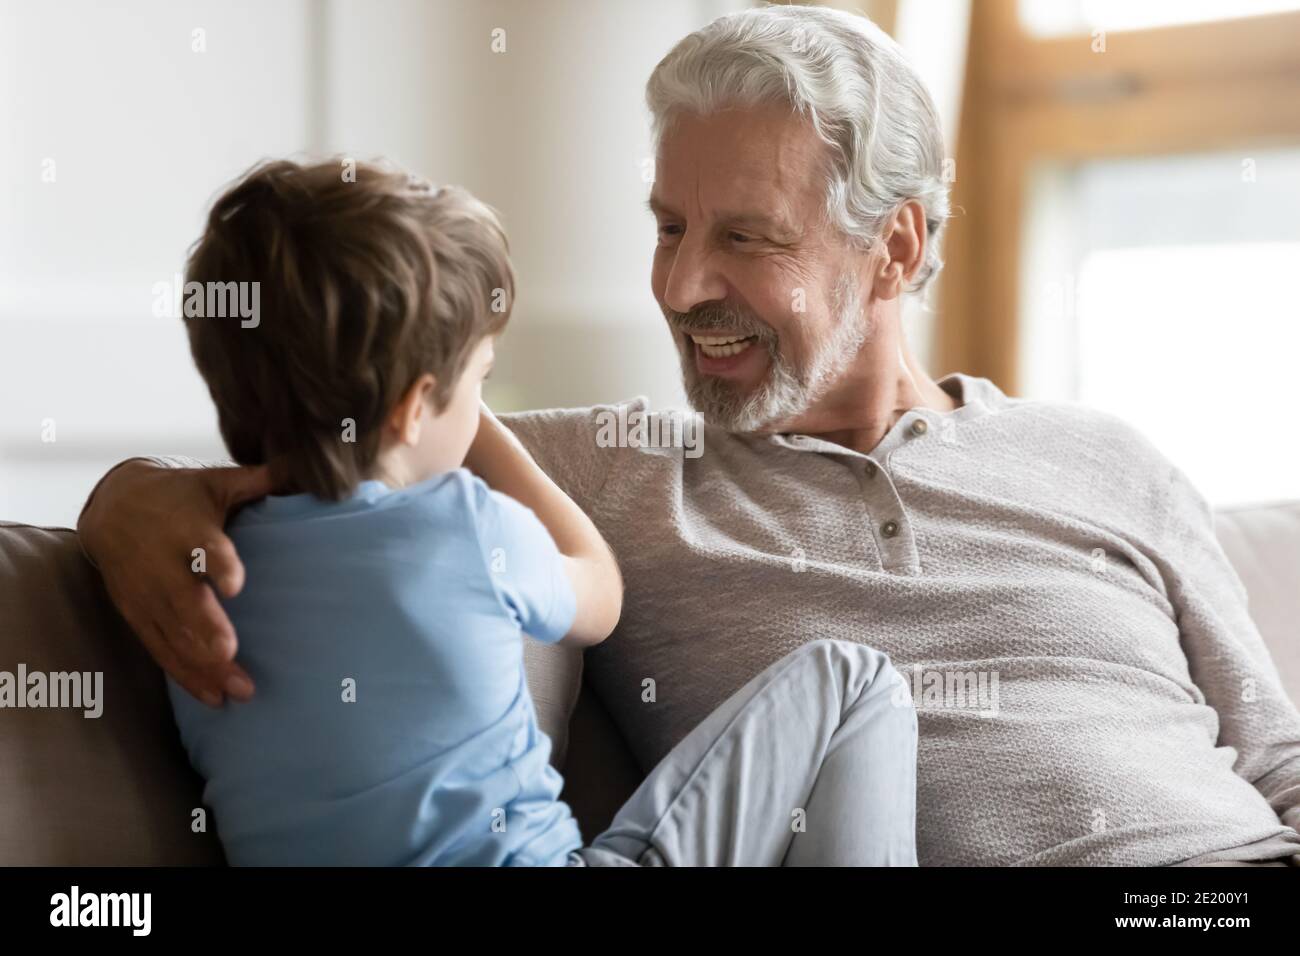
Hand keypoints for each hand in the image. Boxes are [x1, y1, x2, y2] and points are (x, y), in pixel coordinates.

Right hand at [78, 460, 276, 706]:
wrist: (112, 507)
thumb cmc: (181, 495)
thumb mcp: (216, 481)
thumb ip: (260, 480)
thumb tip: (307, 466)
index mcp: (188, 528)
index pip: (203, 547)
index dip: (217, 564)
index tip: (235, 583)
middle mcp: (163, 565)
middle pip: (183, 601)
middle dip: (205, 628)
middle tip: (231, 653)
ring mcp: (148, 595)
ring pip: (173, 634)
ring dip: (203, 664)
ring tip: (238, 691)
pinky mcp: (138, 616)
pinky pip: (161, 650)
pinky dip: (185, 675)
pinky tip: (213, 698)